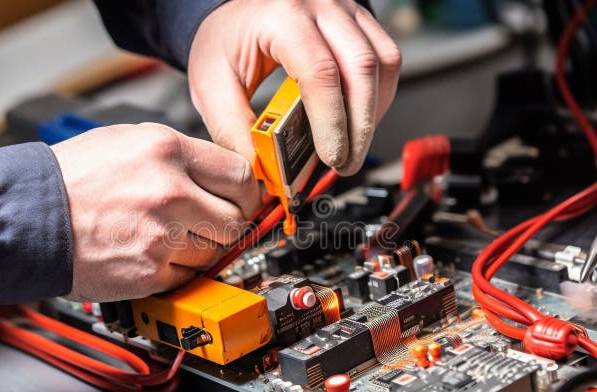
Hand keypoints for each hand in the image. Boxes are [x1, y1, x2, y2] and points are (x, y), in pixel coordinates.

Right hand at [51, 123, 260, 300]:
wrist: (29, 217)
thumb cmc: (73, 179)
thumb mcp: (130, 140)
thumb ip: (183, 156)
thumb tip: (224, 176)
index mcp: (166, 151)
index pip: (241, 176)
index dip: (247, 192)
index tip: (244, 199)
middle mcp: (168, 192)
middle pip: (236, 220)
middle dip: (228, 223)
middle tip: (209, 221)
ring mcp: (161, 236)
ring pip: (217, 252)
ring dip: (202, 248)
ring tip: (170, 235)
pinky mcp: (150, 272)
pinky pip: (190, 275)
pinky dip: (179, 269)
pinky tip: (153, 253)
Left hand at [188, 0, 400, 175]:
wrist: (235, 10)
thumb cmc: (225, 38)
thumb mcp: (211, 82)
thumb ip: (233, 127)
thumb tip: (261, 170)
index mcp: (281, 17)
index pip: (319, 72)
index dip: (331, 121)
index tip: (330, 157)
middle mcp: (319, 6)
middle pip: (362, 67)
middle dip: (359, 127)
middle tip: (345, 163)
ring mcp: (344, 11)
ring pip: (381, 63)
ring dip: (372, 113)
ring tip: (352, 147)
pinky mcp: (358, 21)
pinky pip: (384, 59)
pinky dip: (377, 96)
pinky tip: (358, 119)